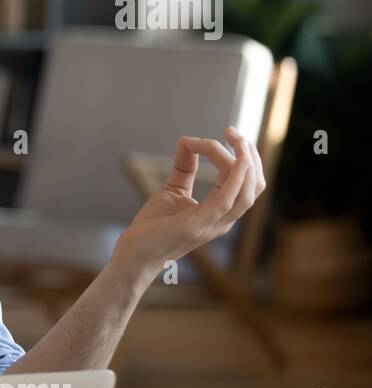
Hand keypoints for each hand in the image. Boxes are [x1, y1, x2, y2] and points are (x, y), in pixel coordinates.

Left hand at [111, 127, 265, 279]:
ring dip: (246, 160)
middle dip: (250, 155)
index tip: (221, 136)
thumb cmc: (152, 227)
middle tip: (234, 132)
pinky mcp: (199, 225)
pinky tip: (234, 156)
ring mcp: (214, 224)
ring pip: (248, 190)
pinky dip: (236, 175)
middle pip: (254, 184)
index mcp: (220, 212)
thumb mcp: (172, 190)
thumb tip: (186, 141)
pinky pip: (229, 198)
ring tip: (235, 137)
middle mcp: (223, 220)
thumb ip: (183, 167)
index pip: (244, 182)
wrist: (133, 255)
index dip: (240, 157)